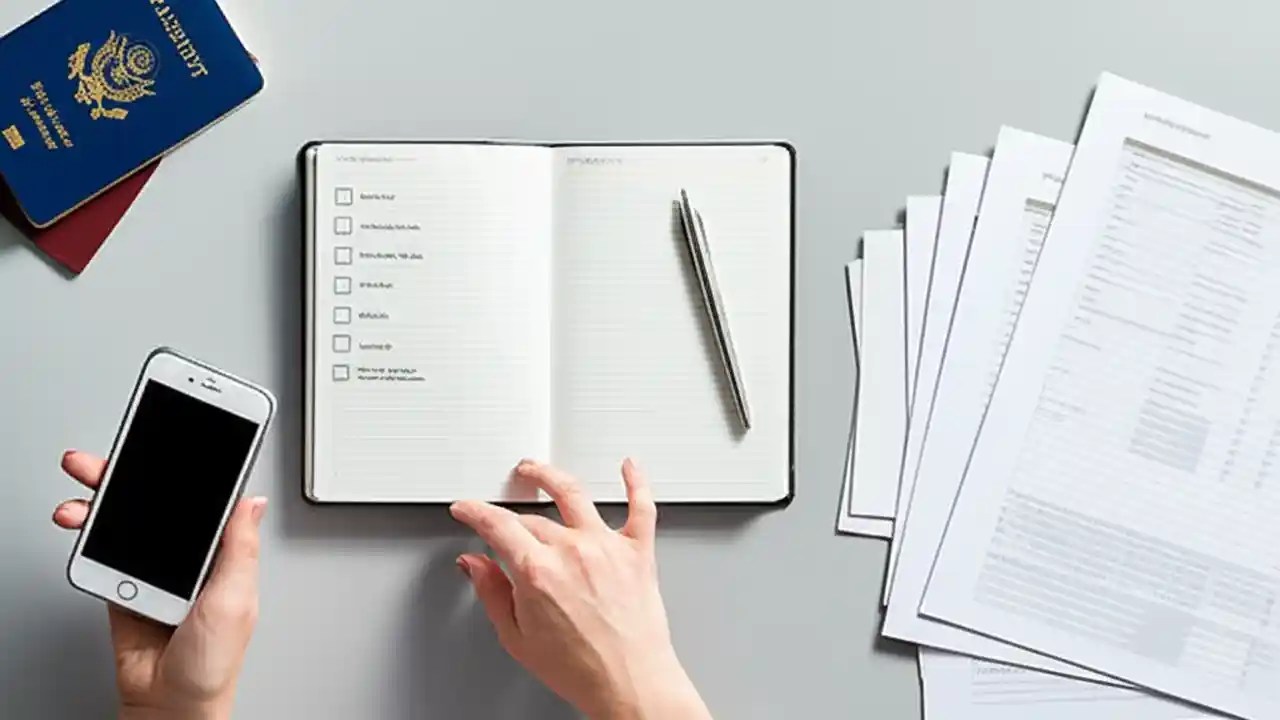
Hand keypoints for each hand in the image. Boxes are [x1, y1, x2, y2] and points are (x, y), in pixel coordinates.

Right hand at [53, 450, 266, 719]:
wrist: (169, 705)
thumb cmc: (213, 663)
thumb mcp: (236, 600)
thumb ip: (239, 548)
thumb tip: (251, 501)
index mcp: (222, 553)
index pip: (206, 500)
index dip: (191, 469)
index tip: (174, 440)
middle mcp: (189, 556)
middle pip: (159, 502)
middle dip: (131, 476)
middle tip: (107, 460)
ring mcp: (156, 569)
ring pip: (125, 521)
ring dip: (100, 503)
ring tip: (82, 498)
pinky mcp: (125, 584)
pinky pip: (104, 551)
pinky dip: (87, 534)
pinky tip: (81, 525)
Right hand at [450, 459, 710, 719]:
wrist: (629, 684)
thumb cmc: (580, 669)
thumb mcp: (517, 637)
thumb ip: (492, 593)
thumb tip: (474, 565)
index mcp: (537, 571)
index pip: (497, 525)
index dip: (475, 512)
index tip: (467, 508)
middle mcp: (572, 551)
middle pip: (533, 517)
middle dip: (512, 517)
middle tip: (502, 519)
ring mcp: (607, 547)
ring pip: (575, 493)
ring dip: (550, 475)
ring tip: (537, 470)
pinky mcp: (638, 551)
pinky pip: (641, 506)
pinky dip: (636, 482)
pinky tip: (628, 466)